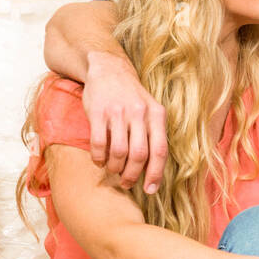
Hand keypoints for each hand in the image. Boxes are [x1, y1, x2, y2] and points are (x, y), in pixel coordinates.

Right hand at [83, 52, 168, 192]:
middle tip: (126, 183)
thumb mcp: (150, 110)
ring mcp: (118, 112)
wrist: (109, 68)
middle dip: (132, 175)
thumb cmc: (131, 97)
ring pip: (119, 152)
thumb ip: (153, 135)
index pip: (160, 151)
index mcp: (157, 115)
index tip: (150, 190)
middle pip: (139, 155)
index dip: (155, 174)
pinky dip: (99, 158)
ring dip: (114, 168)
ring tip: (112, 170)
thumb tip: (153, 170)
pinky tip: (99, 160)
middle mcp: (139, 113)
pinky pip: (99, 144)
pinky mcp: (98, 112)